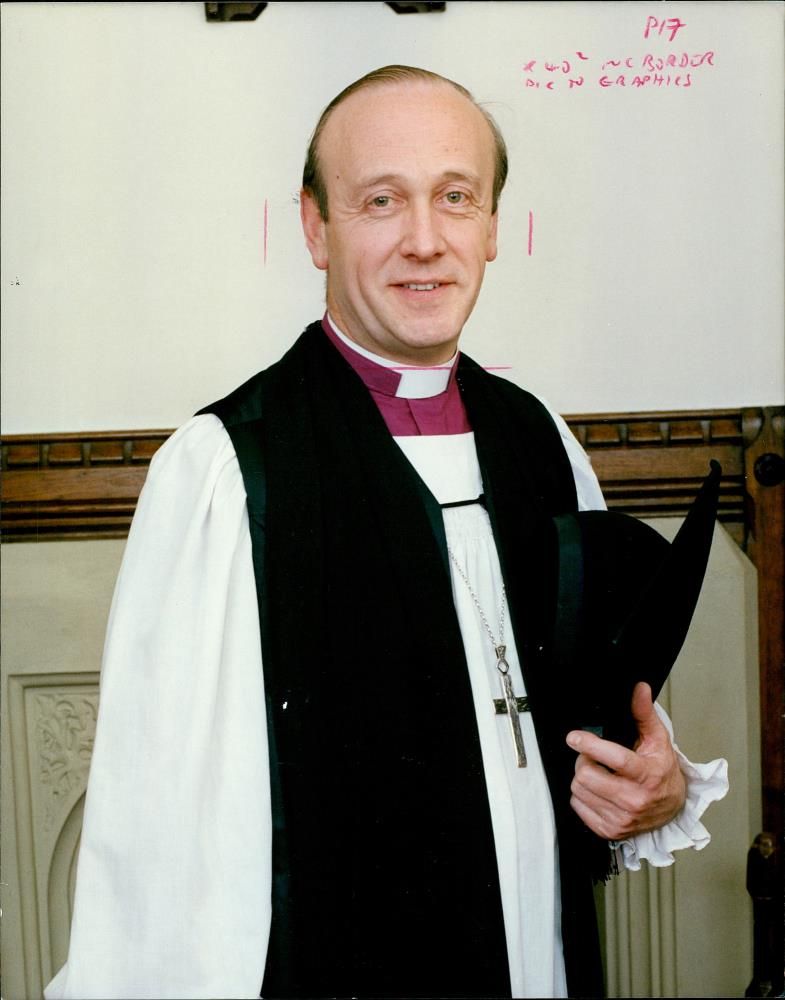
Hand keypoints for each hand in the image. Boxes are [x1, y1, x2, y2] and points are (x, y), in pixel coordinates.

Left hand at [565, 682, 686, 840]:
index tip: (575, 737)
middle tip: (592, 756)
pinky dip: (582, 796)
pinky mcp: (610, 830)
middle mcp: (634, 800)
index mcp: (646, 775)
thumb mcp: (658, 740)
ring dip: (582, 777)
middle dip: (584, 760)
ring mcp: (621, 818)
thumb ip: (644, 713)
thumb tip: (639, 688)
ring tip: (598, 772)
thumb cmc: (663, 771)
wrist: (673, 808)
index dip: (590, 746)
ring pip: (579, 790)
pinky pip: (578, 806)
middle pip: (587, 775)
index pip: (614, 759)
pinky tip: (597, 790)